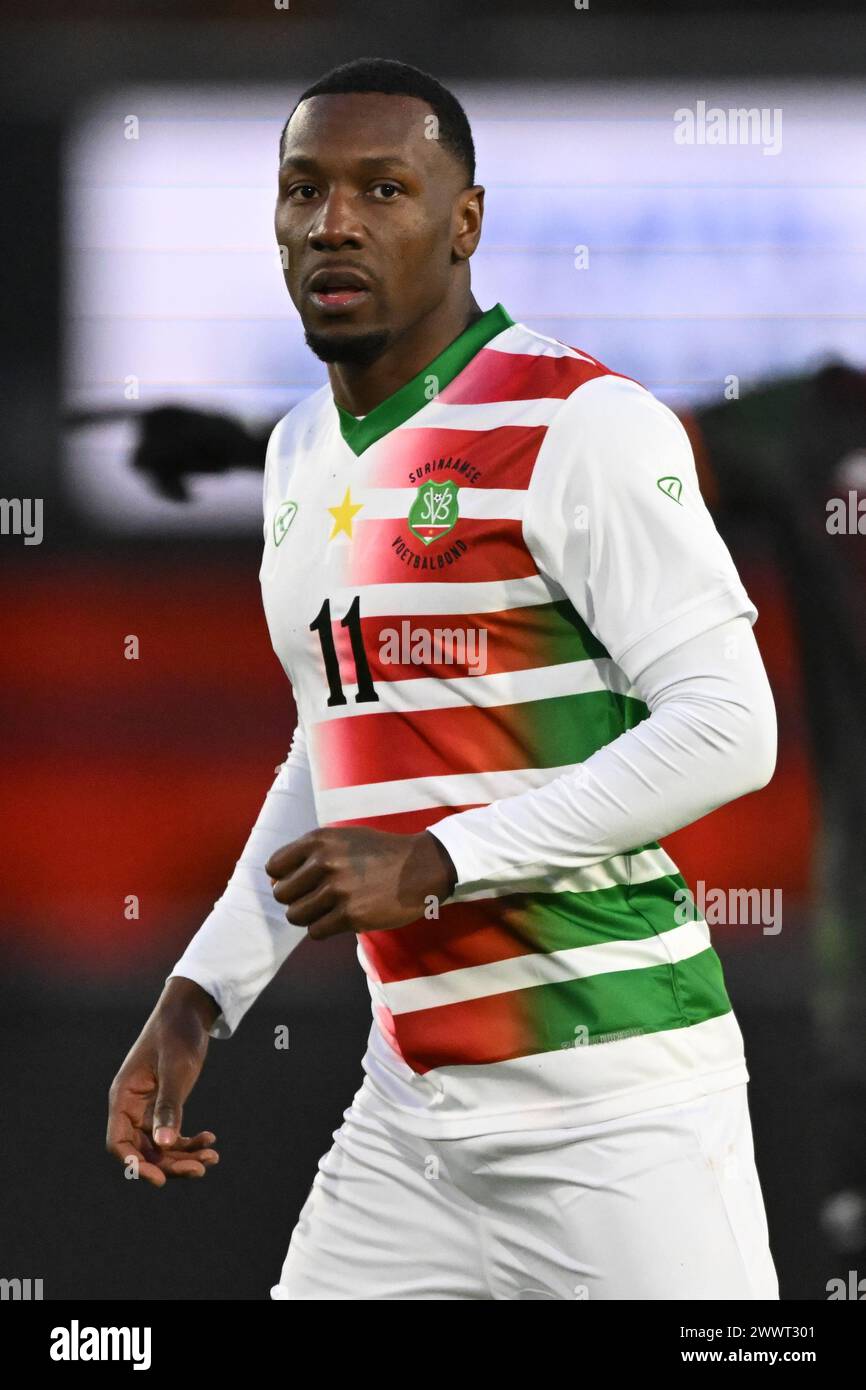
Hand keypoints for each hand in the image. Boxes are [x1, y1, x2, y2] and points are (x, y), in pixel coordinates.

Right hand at [105, 980, 220, 1188]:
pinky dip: (190, 1140)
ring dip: (184, 1155)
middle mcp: (132, 1106)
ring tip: (212, 1157)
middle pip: (143, 1150)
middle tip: (200, 1169)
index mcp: (124, 1097)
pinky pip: (173, 1133)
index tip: (159, 1179)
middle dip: (170, 1164)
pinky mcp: (165, 1104)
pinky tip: (210, 1139)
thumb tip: (165, 1143)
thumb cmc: (177, 1034)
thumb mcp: (175, 1069)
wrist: (189, 1011)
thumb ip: (169, 1106)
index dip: (135, 1165)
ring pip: (161, 1145)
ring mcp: (148, 1107)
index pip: (119, 1143)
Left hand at [266, 828, 456, 940]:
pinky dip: (324, 929)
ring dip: (308, 917)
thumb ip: (309, 854)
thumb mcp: (344, 838)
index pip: (274, 866)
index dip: (283, 878)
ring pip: (296, 916)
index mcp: (319, 840)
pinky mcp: (351, 915)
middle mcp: (325, 862)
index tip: (299, 883)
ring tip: (327, 910)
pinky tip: (340, 919)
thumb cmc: (379, 853)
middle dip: (295, 900)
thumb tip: (273, 881)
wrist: (421, 867)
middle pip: (282, 894)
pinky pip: (316, 932)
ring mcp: (338, 890)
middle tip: (316, 899)